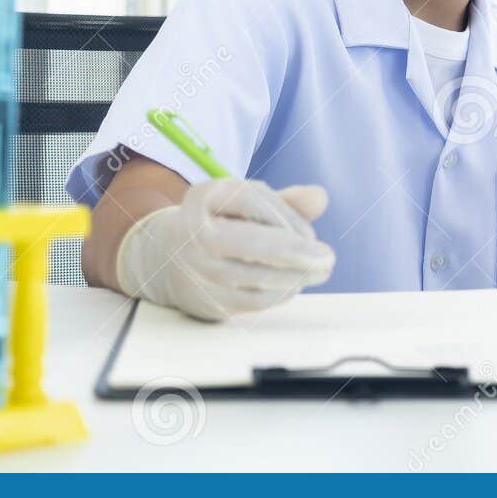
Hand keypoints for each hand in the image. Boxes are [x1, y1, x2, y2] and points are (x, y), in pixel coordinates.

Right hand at [115, 178, 335, 321]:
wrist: (168, 257)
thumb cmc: (224, 223)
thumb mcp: (250, 204)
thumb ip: (287, 201)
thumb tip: (320, 198)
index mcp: (204, 195)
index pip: (252, 200)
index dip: (288, 217)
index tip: (312, 234)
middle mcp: (193, 230)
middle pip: (248, 242)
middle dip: (295, 252)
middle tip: (328, 259)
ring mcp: (194, 268)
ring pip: (251, 277)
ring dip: (294, 277)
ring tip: (319, 271)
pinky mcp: (203, 299)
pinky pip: (248, 302)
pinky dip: (279, 295)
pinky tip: (296, 286)